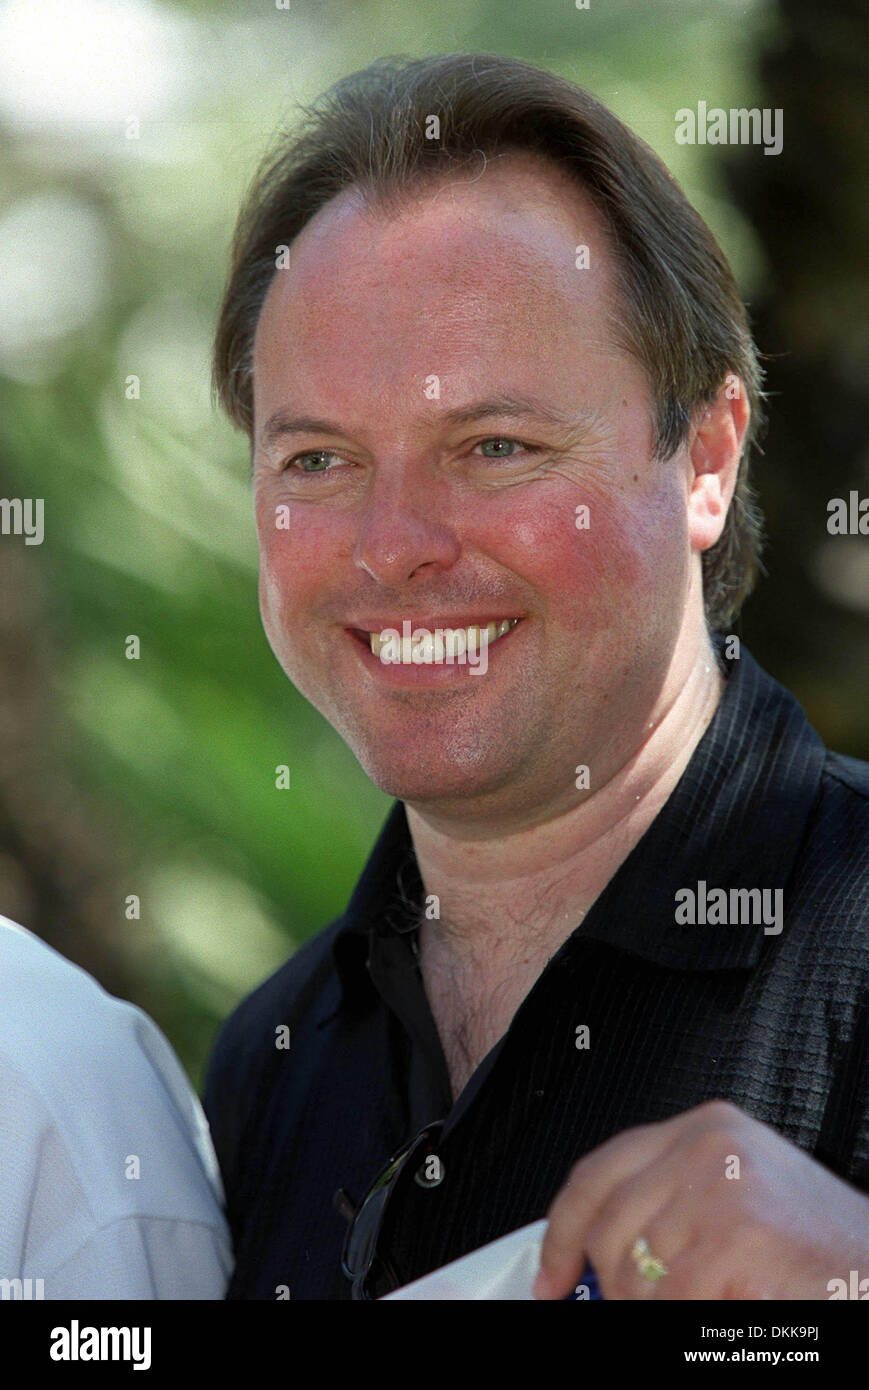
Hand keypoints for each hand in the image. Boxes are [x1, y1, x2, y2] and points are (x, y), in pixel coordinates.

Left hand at [533, 1100, 868, 1298]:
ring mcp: (722, 1186)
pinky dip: (689, 1327)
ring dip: (656, 1310)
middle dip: (614, 1289)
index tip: (550, 1278)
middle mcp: (707, 1144)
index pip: (597, 1172)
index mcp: (704, 1127)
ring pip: (634, 1276)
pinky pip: (670, 1305)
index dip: (563, 1232)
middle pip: (608, 1228)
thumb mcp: (734, 1199)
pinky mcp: (737, 1238)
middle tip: (634, 1311)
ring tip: (705, 1309)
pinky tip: (725, 1317)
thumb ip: (669, 1208)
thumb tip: (594, 1256)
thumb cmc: (817, 1249)